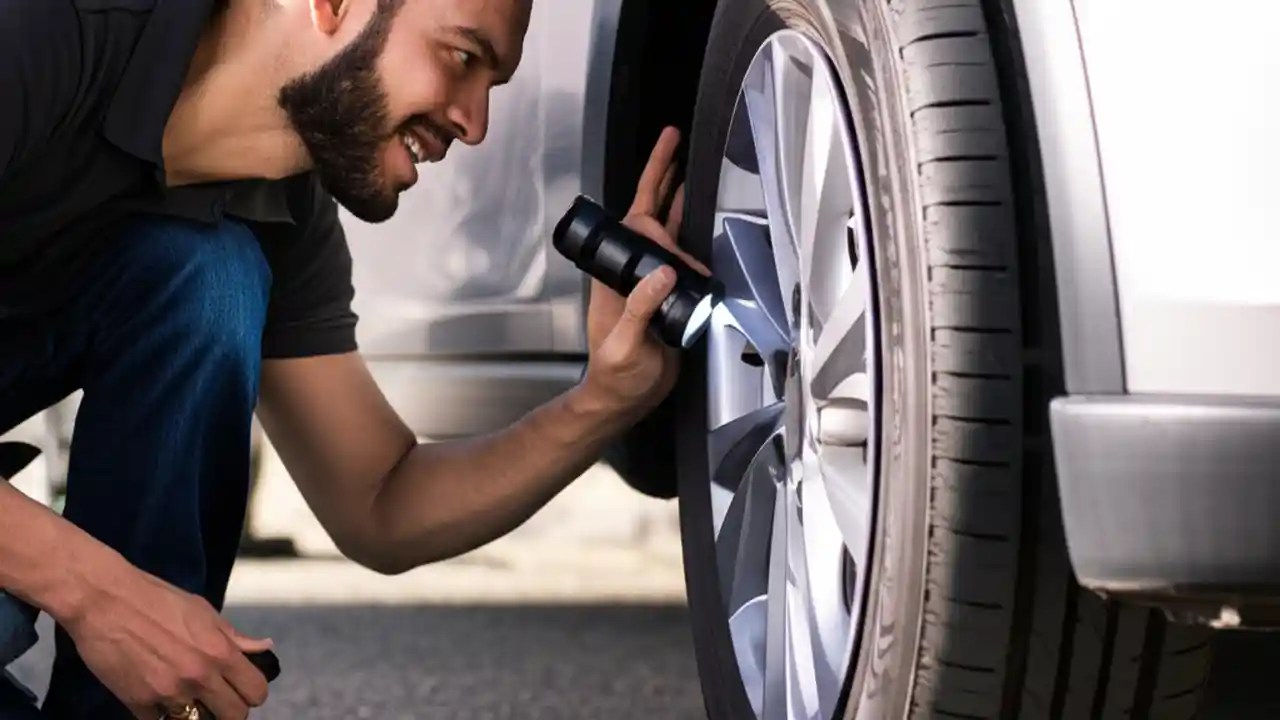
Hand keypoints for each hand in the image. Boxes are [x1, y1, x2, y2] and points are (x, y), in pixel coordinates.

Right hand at [63, 561, 272, 719]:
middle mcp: (199, 676)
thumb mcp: (203, 611)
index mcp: (220, 652)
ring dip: (194, 715)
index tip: (242, 690)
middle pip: (233, 715)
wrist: (103, 599)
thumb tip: (265, 648)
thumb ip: (235, 637)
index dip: (252, 693)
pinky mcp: (137, 703)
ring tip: (187, 699)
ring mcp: (168, 693)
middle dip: (228, 709)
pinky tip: (156, 695)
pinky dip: (159, 713)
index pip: (256, 692)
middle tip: (217, 699)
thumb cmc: (156, 598)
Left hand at [582, 126, 709, 419]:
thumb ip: (640, 310)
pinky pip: (681, 254)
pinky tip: (701, 217)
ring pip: (664, 227)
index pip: (635, 228)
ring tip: (687, 165)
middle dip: (659, 174)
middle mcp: (631, 269)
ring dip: (677, 196)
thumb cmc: (615, 376)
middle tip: (672, 139)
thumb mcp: (623, 346)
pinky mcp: (667, 292)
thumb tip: (661, 274)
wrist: (625, 398)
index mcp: (615, 275)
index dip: (657, 225)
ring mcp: (649, 278)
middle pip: (646, 211)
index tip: (677, 255)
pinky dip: (692, 232)